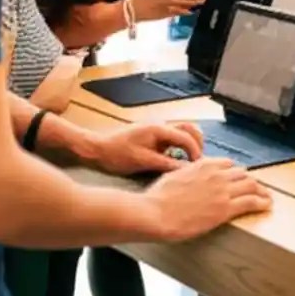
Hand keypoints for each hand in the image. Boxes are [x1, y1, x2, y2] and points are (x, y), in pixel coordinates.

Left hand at [90, 121, 204, 175]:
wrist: (96, 149)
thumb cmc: (116, 155)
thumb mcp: (143, 162)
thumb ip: (167, 164)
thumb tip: (187, 170)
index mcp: (159, 129)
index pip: (187, 137)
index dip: (195, 152)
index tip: (198, 167)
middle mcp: (160, 125)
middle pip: (189, 128)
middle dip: (197, 144)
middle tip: (197, 161)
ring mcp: (156, 129)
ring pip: (182, 131)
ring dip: (189, 144)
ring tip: (188, 160)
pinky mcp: (152, 135)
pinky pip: (172, 137)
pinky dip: (179, 146)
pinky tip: (173, 159)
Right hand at [143, 158, 272, 241]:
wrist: (154, 213)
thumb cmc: (156, 198)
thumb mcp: (172, 176)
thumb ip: (186, 174)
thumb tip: (187, 176)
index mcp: (204, 165)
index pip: (228, 164)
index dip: (235, 173)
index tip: (238, 180)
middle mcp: (216, 174)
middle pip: (242, 174)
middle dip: (250, 182)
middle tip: (256, 190)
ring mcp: (222, 190)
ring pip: (251, 185)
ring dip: (261, 191)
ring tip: (266, 197)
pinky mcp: (225, 208)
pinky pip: (251, 202)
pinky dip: (262, 203)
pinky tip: (267, 206)